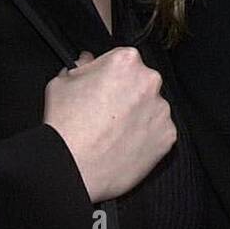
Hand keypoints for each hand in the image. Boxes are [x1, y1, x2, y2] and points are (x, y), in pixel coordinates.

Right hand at [42, 47, 176, 201]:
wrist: (73, 168)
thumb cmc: (66, 127)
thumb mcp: (61, 83)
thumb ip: (81, 66)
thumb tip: (87, 61)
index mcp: (126, 61)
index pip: (124, 60)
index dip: (111, 75)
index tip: (104, 87)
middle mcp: (149, 82)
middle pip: (141, 82)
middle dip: (127, 94)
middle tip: (107, 112)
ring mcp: (161, 110)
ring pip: (151, 108)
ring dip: (138, 116)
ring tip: (114, 132)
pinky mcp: (167, 136)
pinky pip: (158, 132)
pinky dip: (146, 137)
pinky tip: (124, 144)